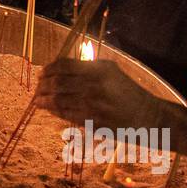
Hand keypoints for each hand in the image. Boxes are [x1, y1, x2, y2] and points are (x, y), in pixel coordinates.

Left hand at [35, 59, 168, 132]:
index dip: (48, 69)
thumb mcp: (111, 71)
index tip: (42, 73)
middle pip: (56, 83)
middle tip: (37, 87)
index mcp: (98, 69)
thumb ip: (86, 67)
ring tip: (38, 100)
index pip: (63, 65)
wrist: (149, 117)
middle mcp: (94, 85)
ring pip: (57, 101)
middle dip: (41, 85)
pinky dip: (54, 111)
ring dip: (43, 100)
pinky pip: (65, 115)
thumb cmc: (127, 92)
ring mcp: (93, 105)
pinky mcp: (92, 122)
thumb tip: (57, 68)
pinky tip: (50, 109)